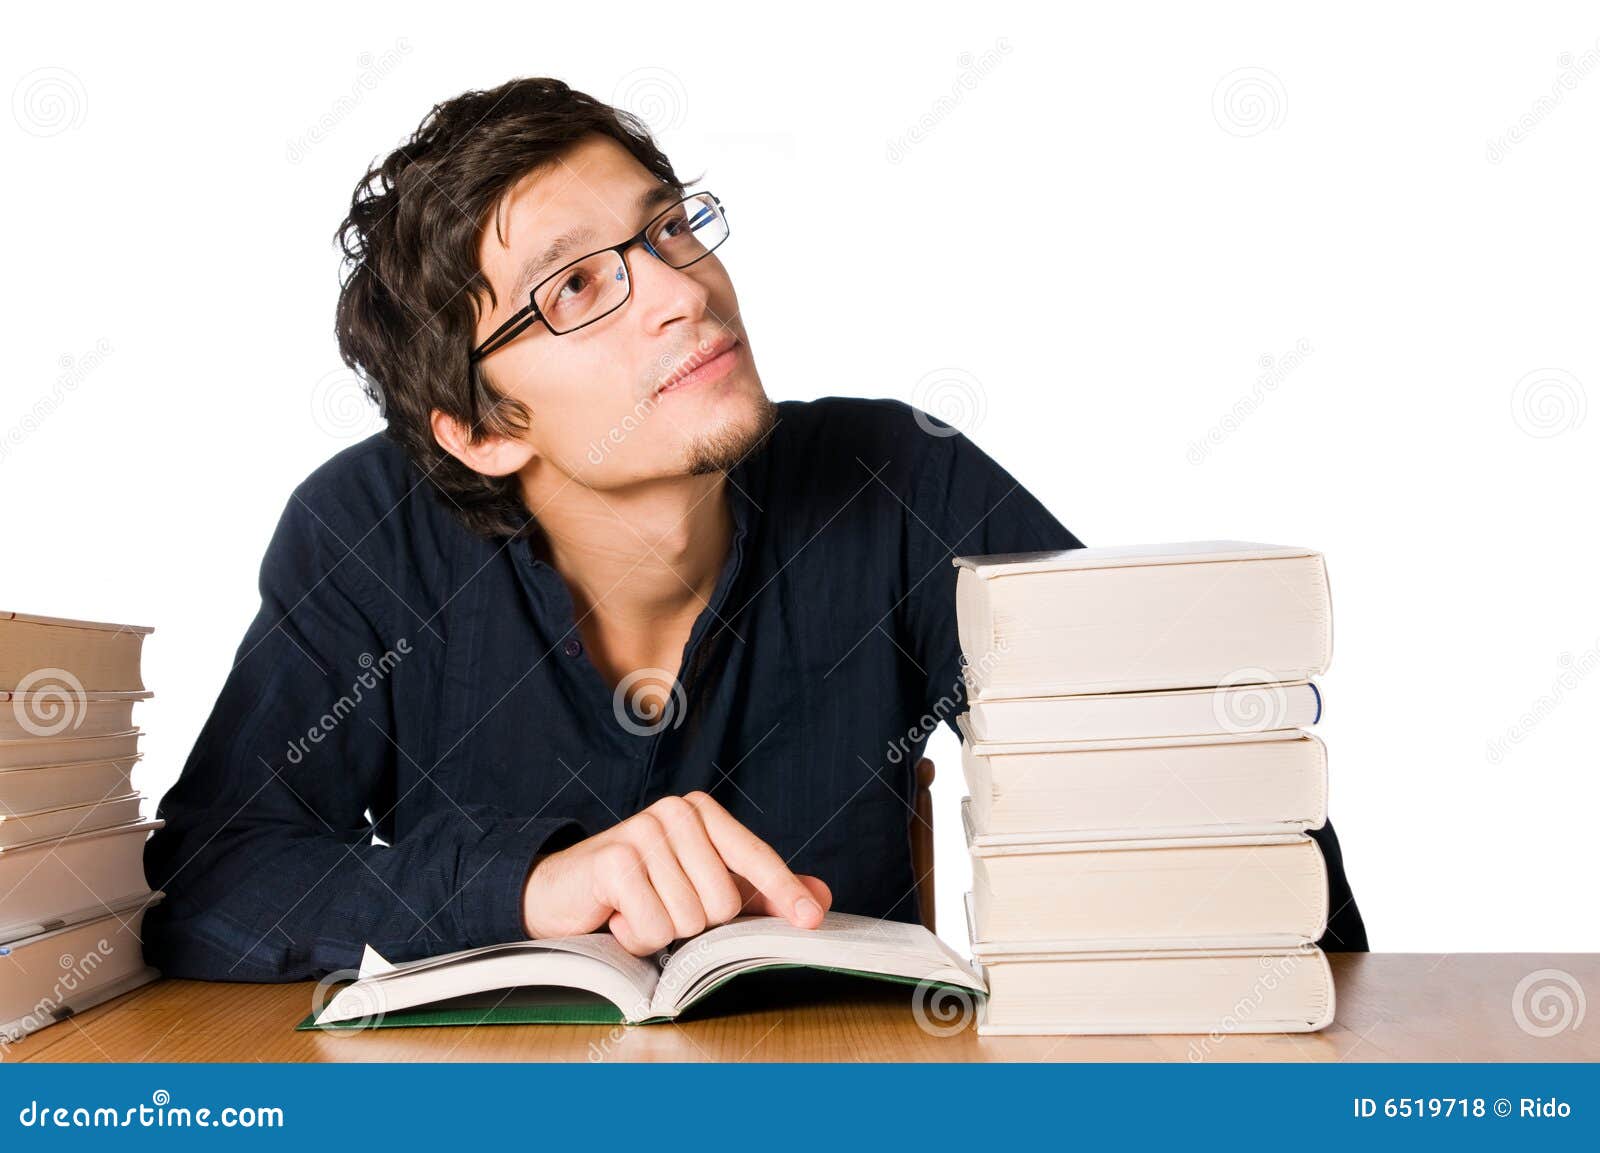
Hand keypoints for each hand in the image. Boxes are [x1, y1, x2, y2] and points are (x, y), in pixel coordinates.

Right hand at [521, 791, 831, 954]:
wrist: (563, 893)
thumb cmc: (641, 890)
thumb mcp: (704, 888)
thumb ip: (760, 892)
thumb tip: (821, 897)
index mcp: (703, 812)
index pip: (756, 857)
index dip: (784, 892)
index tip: (811, 919)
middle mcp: (677, 812)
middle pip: (723, 902)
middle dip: (695, 922)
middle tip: (662, 905)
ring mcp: (644, 831)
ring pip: (689, 919)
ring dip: (662, 931)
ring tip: (638, 908)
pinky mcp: (615, 860)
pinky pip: (654, 926)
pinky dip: (636, 936)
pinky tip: (617, 915)